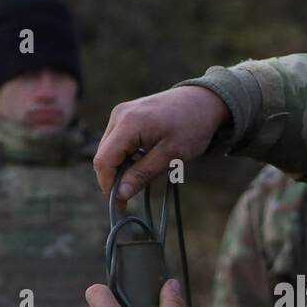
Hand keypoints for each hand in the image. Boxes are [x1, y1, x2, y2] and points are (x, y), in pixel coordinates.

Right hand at [93, 86, 230, 202]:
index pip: (104, 160)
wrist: (202, 101)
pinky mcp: (126, 116)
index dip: (108, 185)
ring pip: (108, 150)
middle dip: (113, 179)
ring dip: (120, 168)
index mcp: (128, 123)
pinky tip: (141, 162)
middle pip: (103, 156)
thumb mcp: (170, 156)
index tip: (121, 204)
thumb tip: (120, 194)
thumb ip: (142, 174)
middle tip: (131, 196)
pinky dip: (125, 157)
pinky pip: (117, 142)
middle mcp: (119, 115)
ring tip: (141, 178)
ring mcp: (121, 114)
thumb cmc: (191, 127)